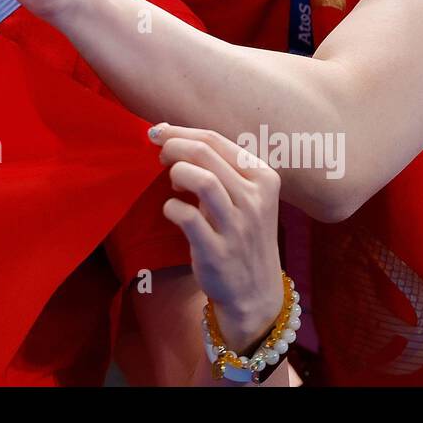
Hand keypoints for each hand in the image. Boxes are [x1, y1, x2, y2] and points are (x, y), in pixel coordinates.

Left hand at [151, 123, 284, 355]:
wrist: (254, 291)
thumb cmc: (240, 234)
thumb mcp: (245, 196)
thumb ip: (218, 167)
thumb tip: (170, 137)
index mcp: (263, 178)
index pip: (216, 140)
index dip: (181, 131)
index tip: (159, 132)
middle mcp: (254, 200)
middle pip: (205, 153)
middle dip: (173, 146)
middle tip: (159, 154)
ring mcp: (238, 226)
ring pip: (202, 179)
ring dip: (177, 172)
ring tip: (172, 182)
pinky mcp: (218, 251)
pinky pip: (187, 217)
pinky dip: (171, 207)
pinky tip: (172, 211)